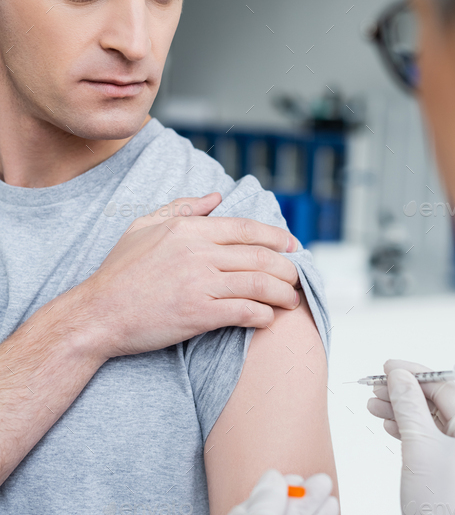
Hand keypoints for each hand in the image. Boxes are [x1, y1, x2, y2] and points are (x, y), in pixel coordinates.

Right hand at [76, 193, 301, 360]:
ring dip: (283, 293)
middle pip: (261, 256)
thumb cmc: (119, 272)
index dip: (277, 237)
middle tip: (297, 279)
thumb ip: (182, 207)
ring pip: (259, 284)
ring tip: (291, 301)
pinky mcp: (198, 314)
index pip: (247, 228)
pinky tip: (267, 318)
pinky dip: (263, 315)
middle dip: (288, 268)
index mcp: (189, 229)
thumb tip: (215, 196)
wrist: (97, 314)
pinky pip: (244, 311)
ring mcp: (200, 283)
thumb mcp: (144, 227)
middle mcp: (198, 252)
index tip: (293, 246)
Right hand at [367, 359, 454, 514]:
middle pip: (437, 404)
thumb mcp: (418, 445)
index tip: (389, 366)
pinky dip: (405, 428)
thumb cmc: (437, 503)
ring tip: (373, 403)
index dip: (416, 375)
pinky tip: (386, 422)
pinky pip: (426, 438)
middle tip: (376, 385)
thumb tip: (398, 374)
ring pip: (428, 420)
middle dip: (404, 393)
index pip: (447, 390)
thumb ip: (407, 404)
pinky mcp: (447, 469)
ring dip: (401, 410)